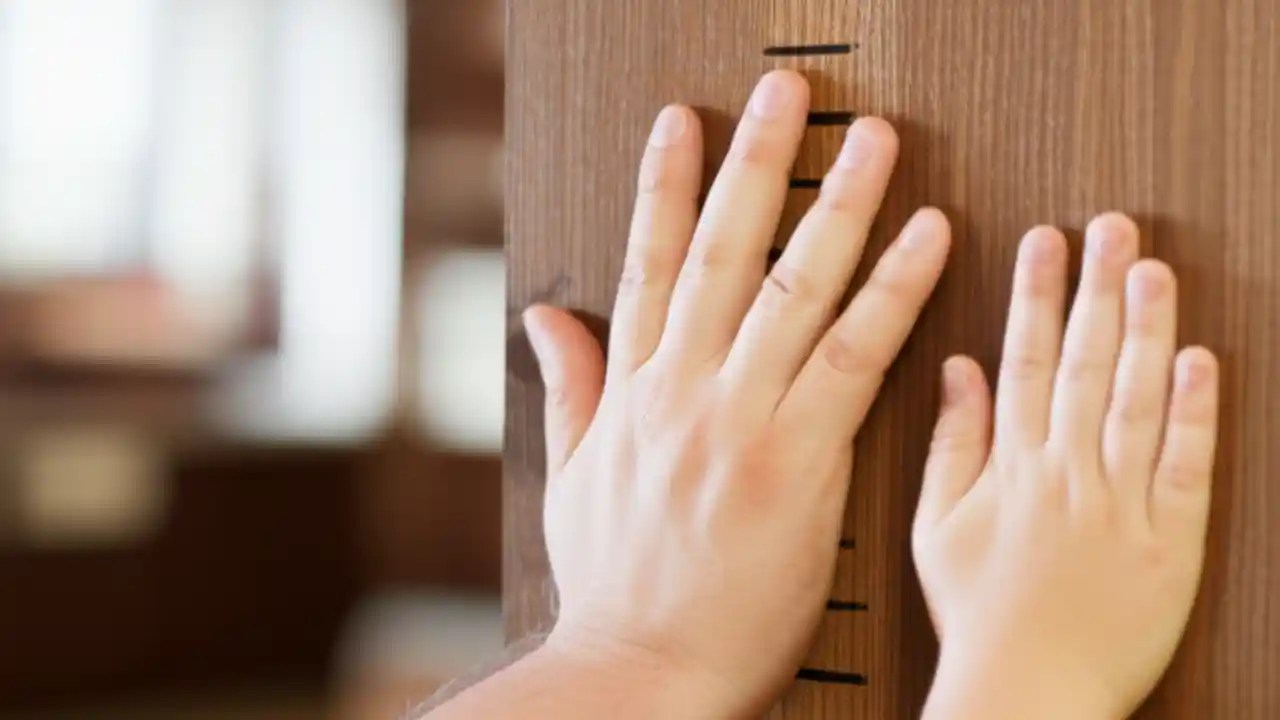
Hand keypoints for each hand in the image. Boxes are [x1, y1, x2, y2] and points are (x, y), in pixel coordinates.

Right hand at [523, 70, 951, 716]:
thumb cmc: (615, 584)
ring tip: (873, 142)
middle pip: (724, 252)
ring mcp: (744, 420)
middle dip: (756, 162)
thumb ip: (570, 387)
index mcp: (633, 391)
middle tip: (787, 94)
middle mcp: (686, 390)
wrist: (646, 669)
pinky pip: (856, 358)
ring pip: (795, 289)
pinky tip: (925, 240)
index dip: (664, 183)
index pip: (648, 263)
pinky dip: (892, 293)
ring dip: (838, 205)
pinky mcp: (802, 461)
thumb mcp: (573, 479)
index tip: (682, 120)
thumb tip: (544, 318)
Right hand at [914, 215, 1220, 718]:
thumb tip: (957, 372)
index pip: (1026, 360)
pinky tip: (1200, 360)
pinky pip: (1186, 465)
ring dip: (1148, 328)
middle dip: (1098, 286)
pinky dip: (1196, 411)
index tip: (1044, 243)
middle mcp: (1065, 473)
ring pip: (1137, 399)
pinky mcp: (1171, 542)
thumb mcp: (935, 527)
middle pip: (1087, 363)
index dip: (1035, 294)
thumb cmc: (977, 613)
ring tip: (1155, 269)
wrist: (1027, 691)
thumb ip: (951, 442)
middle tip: (1112, 227)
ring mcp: (1121, 505)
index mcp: (1009, 466)